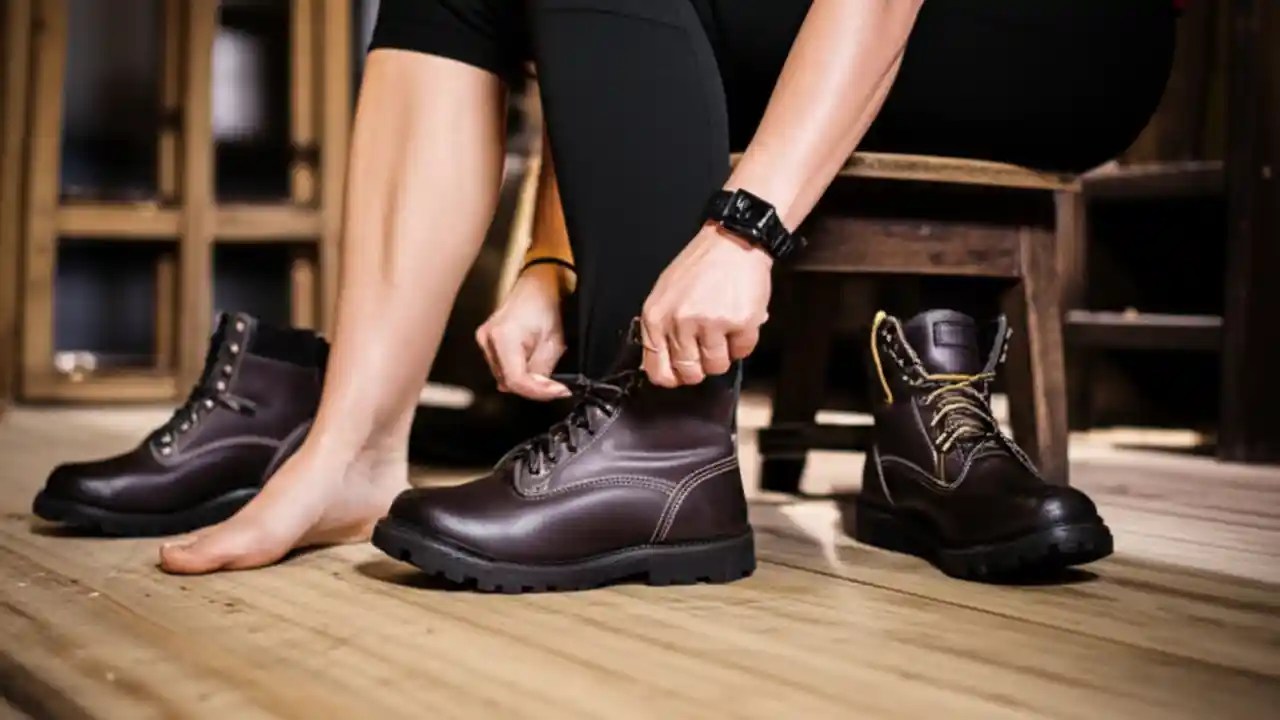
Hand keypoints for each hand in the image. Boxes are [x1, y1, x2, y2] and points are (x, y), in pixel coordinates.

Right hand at [476, 264, 571, 399]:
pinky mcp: (487, 341)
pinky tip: (531, 358)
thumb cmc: (546, 302)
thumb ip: (544, 369)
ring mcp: (485, 340)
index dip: (538, 392)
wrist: (539, 282)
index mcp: (503, 337)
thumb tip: (540, 389)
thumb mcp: (554, 341)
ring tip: (543, 362)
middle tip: (555, 383)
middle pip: (509, 381)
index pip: (516, 380)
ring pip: (505, 376)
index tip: (557, 392)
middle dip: (533, 386)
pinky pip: (503, 366)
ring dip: (525, 378)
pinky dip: (518, 368)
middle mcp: (488, 339)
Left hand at [641, 225, 772, 386]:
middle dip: (701, 367)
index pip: (658, 372)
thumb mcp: (665, 295)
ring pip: (717, 366)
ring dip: (723, 352)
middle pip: (690, 374)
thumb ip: (660, 331)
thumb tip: (662, 366)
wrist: (733, 242)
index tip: (683, 372)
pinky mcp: (740, 323)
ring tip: (723, 328)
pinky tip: (738, 321)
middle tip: (708, 346)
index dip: (674, 377)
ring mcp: (711, 324)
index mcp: (656, 318)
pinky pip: (742, 352)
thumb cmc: (699, 267)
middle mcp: (680, 323)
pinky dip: (743, 342)